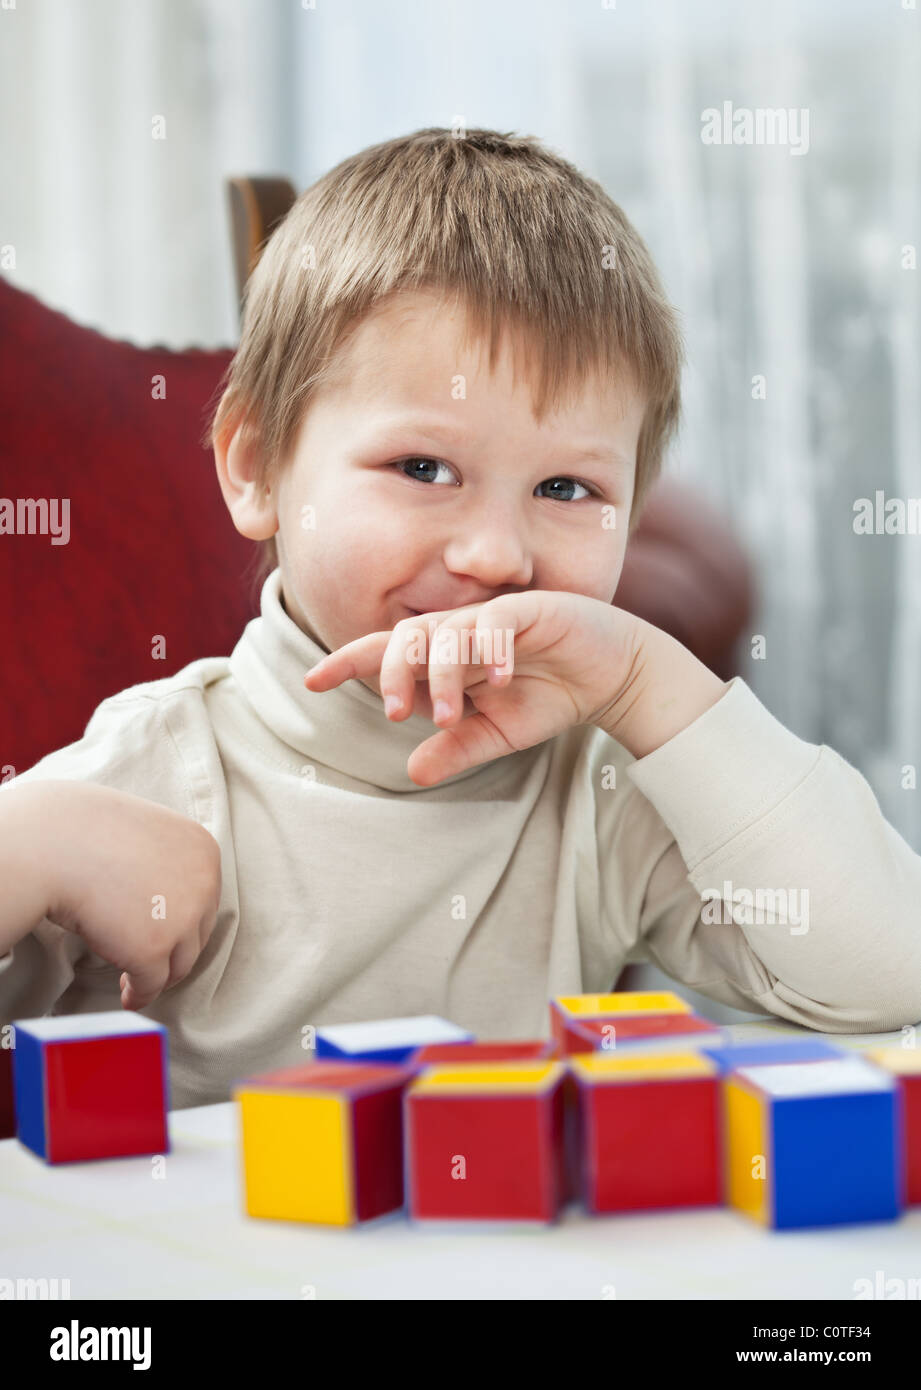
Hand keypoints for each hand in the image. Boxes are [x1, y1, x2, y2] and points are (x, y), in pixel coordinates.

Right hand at [39, 781, 221, 1009]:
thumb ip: (168, 861)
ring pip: (180, 964)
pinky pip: (152, 985)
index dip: (183, 919)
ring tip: (136, 979)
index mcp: (203, 852)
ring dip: (159, 976)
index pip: (205, 899)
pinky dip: (140, 994)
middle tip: (152, 958)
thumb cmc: (88, 833)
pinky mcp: (153, 950)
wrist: (57, 844)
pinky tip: (127, 994)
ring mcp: (182, 920)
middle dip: (174, 948)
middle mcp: (204, 885)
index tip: (167, 929)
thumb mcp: (149, 834)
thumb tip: (166, 895)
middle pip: (197, 933)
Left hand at [303, 592, 642, 785]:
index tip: (312, 681)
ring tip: (447, 715)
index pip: (387, 652)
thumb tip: (412, 773)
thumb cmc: (549, 697)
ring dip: (442, 673)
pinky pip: (498, 622)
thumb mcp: (497, 734)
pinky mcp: (530, 609)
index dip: (348, 662)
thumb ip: (456, 749)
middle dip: (392, 672)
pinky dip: (492, 649)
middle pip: (406, 638)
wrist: (611, 676)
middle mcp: (461, 632)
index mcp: (445, 657)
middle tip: (393, 713)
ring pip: (446, 631)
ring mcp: (493, 618)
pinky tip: (498, 679)